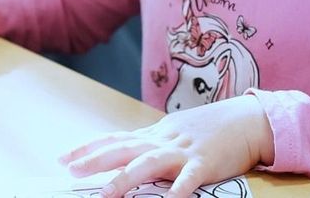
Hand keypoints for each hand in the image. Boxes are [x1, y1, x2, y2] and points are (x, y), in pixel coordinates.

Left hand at [59, 95, 273, 197]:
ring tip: (106, 194)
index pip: (114, 139)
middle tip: (70, 171)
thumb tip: (124, 152)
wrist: (246, 120)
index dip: (88, 148)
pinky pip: (191, 177)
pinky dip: (180, 189)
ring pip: (149, 163)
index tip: (64, 158)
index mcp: (154, 135)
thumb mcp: (173, 133)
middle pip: (123, 149)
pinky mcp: (206, 163)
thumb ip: (150, 144)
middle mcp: (163, 141)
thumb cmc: (208, 129)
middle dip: (95, 161)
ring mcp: (183, 151)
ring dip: (126, 178)